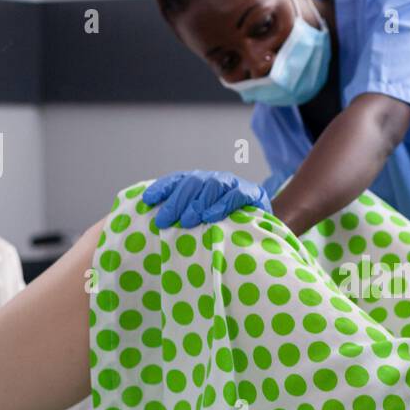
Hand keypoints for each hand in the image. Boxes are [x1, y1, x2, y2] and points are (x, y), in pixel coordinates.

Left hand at [142, 171, 271, 229]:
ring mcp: (234, 184)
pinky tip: (210, 218)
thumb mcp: (201, 222)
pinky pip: (235, 195)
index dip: (162, 188)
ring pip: (212, 186)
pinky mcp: (252, 192)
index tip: (147, 200)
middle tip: (163, 221)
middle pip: (192, 183)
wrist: (261, 230)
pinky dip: (221, 205)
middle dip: (176, 202)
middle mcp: (214, 179)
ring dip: (197, 204)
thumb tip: (155, 225)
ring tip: (186, 221)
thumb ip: (183, 218)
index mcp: (200, 183)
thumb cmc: (226, 229)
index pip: (177, 179)